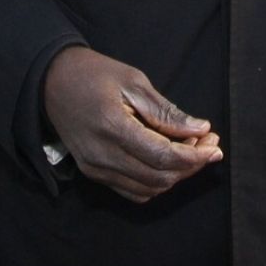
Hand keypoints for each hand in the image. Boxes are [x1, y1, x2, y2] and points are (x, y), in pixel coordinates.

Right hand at [41, 46, 222, 203]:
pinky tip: (166, 162)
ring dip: (175, 175)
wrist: (51, 82)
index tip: (214, 145)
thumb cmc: (93, 74)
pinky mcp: (92, 173)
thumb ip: (166, 111)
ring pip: (148, 189)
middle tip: (208, 145)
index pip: (163, 156)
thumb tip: (201, 129)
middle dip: (190, 166)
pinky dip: (155, 182)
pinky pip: (132, 191)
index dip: (194, 156)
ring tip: (190, 151)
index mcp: (112, 127)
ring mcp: (95, 168)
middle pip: (159, 177)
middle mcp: (102, 155)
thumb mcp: (133, 81)